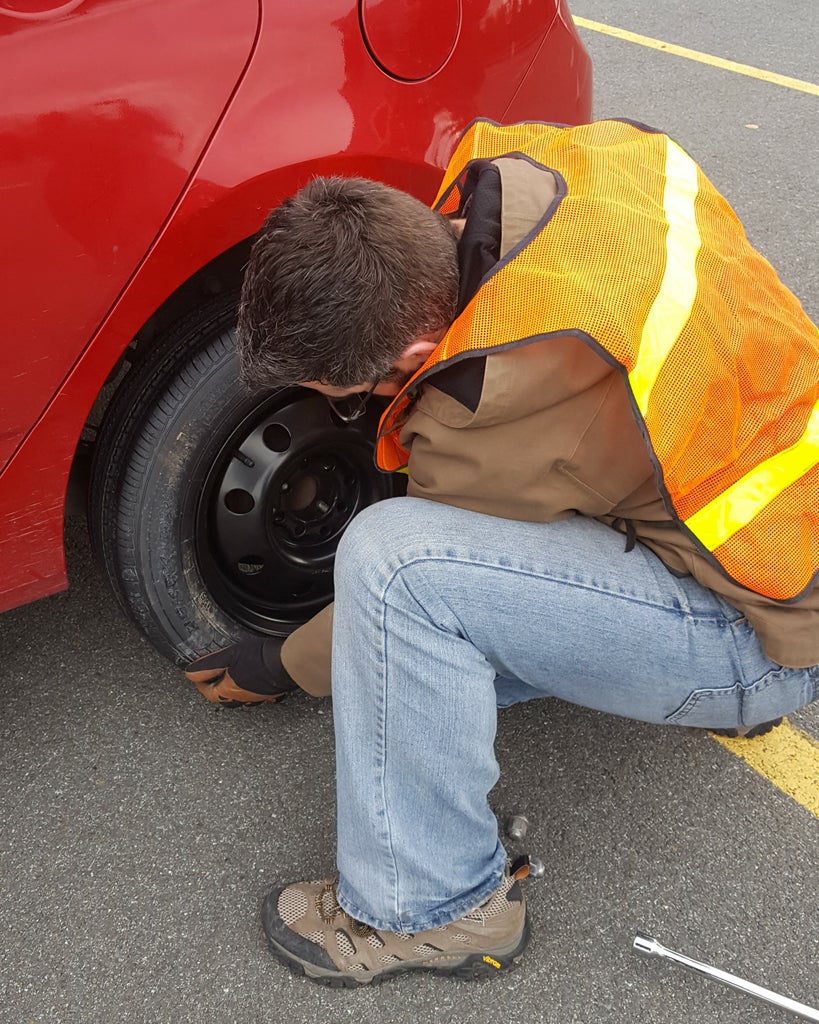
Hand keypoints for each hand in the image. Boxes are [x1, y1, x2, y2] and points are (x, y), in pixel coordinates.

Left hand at [183, 637, 297, 705]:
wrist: (288, 663)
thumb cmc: (261, 658)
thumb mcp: (228, 656)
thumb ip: (207, 666)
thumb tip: (190, 673)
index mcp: (228, 691)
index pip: (207, 692)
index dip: (199, 682)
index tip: (197, 675)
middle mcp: (241, 698)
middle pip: (222, 698)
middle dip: (214, 688)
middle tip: (212, 678)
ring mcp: (257, 697)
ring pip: (239, 699)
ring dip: (232, 690)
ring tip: (231, 679)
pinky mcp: (270, 694)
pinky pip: (256, 696)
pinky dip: (250, 690)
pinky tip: (253, 683)